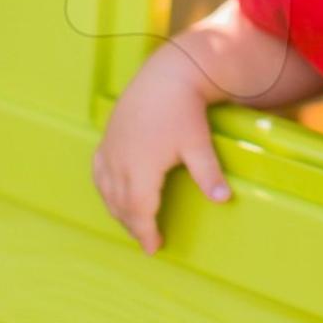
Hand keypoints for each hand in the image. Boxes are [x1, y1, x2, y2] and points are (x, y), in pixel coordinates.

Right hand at [92, 69, 231, 254]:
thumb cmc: (184, 109)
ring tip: (135, 223)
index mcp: (140, 167)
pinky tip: (114, 195)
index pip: (139, 210)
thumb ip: (208, 173)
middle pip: (121, 205)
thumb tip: (223, 199)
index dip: (145, 232)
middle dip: (133, 226)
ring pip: (107, 191)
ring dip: (119, 211)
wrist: (166, 74)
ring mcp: (110, 148)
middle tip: (148, 240)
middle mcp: (119, 160)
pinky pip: (99, 172)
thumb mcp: (198, 143)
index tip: (154, 248)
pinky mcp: (107, 137)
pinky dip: (105, 190)